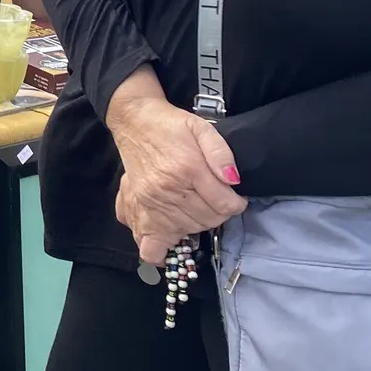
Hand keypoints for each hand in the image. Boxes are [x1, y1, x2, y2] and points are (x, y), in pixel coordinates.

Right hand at [106, 70, 245, 263]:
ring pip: (188, 230)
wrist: (134, 121)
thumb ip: (222, 153)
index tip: (234, 196)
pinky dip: (164, 249)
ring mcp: (150, 203)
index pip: (225, 205)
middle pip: (208, 220)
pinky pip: (150, 246)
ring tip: (197, 207)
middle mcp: (168, 190)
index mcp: (187, 169)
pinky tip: (174, 236)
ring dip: (199, 223)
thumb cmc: (170, 126)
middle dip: (220, 213)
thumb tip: (234, 180)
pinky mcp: (136, 210)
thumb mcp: (203, 128)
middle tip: (216, 200)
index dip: (236, 203)